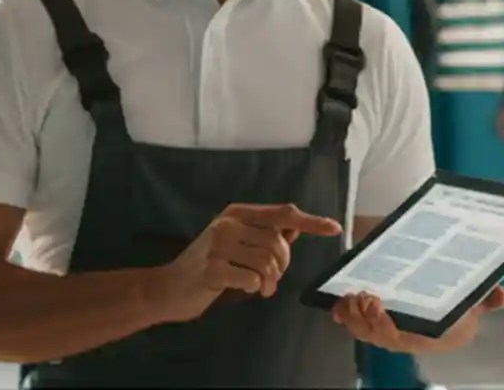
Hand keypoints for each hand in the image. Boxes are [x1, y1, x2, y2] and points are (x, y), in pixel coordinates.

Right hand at [150, 203, 341, 323]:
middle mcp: (228, 223)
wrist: (168, 288)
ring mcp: (217, 245)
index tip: (334, 227)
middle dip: (282, 265)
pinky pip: (251, 279)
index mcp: (237, 213)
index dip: (311, 221)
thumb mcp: (236, 243)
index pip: (283, 213)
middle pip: (278, 243)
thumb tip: (296, 228)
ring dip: (270, 281)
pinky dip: (254, 288)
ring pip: (267, 262)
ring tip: (262, 288)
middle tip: (272, 279)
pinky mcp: (212, 269)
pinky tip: (245, 290)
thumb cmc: (208, 265)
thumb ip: (264, 234)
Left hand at [331, 285, 503, 353]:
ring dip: (352, 317)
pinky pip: (358, 326)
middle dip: (365, 318)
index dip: (385, 325)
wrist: (453, 311)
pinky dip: (345, 316)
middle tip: (363, 295)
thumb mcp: (476, 302)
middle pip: (377, 336)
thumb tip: (500, 296)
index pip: (402, 338)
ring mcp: (389, 333)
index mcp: (428, 337)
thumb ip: (486, 300)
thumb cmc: (462, 309)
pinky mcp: (377, 323)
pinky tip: (337, 303)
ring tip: (349, 296)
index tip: (378, 305)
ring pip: (364, 332)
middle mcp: (406, 339)